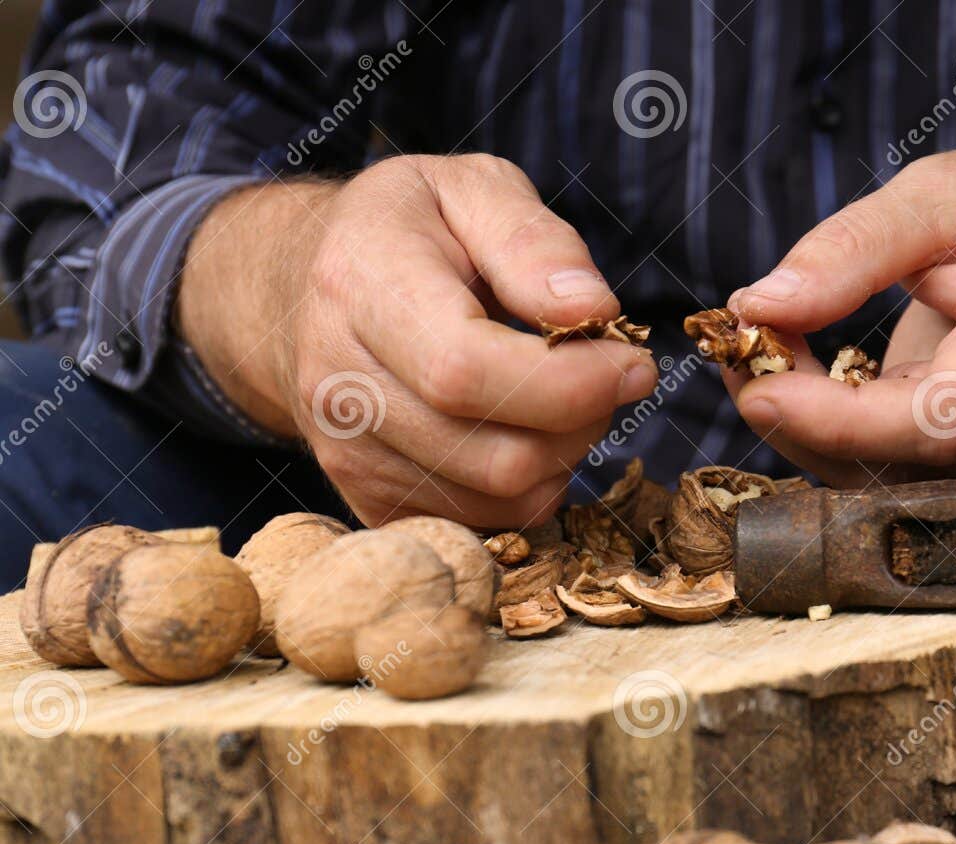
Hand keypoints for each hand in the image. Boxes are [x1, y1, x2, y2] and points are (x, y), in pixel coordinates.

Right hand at [176, 154, 655, 526]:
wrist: (304, 289)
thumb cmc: (409, 231)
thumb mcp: (472, 189)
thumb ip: (534, 241)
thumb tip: (592, 310)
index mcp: (360, 285)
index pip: (466, 372)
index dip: (569, 384)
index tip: (633, 364)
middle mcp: (338, 383)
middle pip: (496, 455)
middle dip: (582, 423)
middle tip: (606, 375)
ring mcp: (345, 454)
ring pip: (499, 499)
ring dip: (562, 457)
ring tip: (561, 396)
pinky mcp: (368, 500)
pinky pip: (483, 524)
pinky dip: (528, 487)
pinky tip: (523, 430)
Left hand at [725, 147, 955, 486]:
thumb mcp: (939, 193)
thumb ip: (853, 247)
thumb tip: (761, 306)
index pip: (942, 420)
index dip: (841, 420)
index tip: (758, 386)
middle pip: (902, 458)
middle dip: (802, 417)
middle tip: (738, 348)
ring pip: (886, 472)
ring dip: (805, 425)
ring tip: (760, 350)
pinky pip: (889, 461)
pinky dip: (829, 426)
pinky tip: (794, 375)